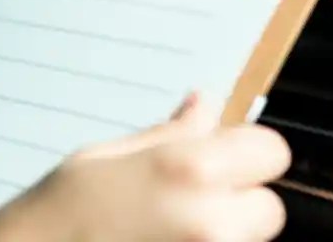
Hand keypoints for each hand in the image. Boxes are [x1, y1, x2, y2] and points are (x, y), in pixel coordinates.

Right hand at [0, 93, 290, 241]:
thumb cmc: (61, 212)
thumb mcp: (107, 156)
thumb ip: (169, 135)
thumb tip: (206, 105)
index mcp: (189, 170)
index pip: (271, 150)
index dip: (247, 152)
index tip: (225, 157)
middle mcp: (211, 220)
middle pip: (268, 207)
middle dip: (237, 203)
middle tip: (186, 203)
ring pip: (247, 239)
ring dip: (222, 231)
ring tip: (166, 228)